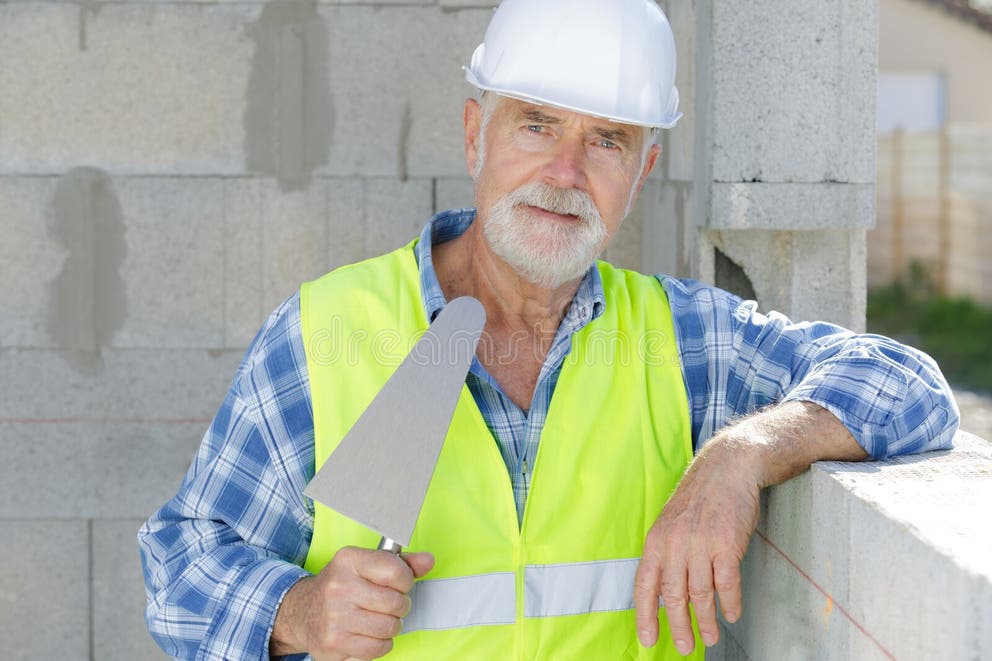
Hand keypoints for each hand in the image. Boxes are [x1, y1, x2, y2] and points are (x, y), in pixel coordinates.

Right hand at [271, 546, 434, 659]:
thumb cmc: (340, 586)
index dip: (405, 581)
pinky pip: (377, 647)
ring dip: (390, 626)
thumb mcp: (366, 565)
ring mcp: (335, 616)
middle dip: (398, 606)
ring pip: (390, 627)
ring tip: (376, 619)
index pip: (396, 571)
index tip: (399, 584)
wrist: (301, 611)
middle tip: (386, 605)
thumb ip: (400, 563)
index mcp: (349, 560)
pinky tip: (368, 633)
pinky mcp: (334, 643)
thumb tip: (427, 561)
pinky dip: (380, 643)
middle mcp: (339, 586)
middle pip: (396, 603)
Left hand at [633, 401, 866, 656]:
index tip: (648, 640)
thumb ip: (666, 555)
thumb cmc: (699, 499)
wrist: (727, 469)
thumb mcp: (672, 524)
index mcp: (656, 541)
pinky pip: (727, 583)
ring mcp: (701, 544)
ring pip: (700, 595)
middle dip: (678, 627)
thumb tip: (664, 593)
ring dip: (707, 621)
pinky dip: (729, 603)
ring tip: (710, 637)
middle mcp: (675, 544)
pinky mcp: (727, 544)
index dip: (645, 616)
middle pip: (673, 597)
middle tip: (684, 647)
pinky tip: (732, 614)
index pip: (645, 586)